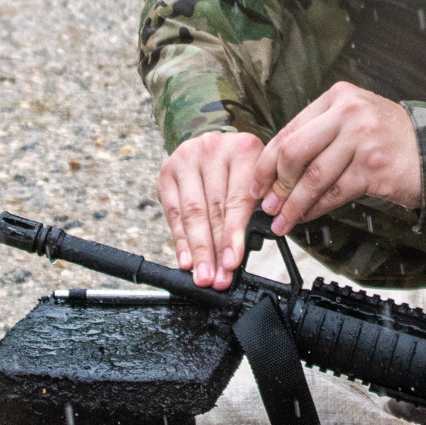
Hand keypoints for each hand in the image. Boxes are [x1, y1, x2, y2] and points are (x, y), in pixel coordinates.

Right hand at [156, 130, 265, 288]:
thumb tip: (243, 252)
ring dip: (197, 250)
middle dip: (215, 249)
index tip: (232, 263)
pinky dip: (180, 240)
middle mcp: (213, 149)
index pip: (237, 200)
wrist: (217, 146)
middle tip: (216, 277)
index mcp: (244, 149)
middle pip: (213, 209)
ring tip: (203, 275)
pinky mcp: (167, 170)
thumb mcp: (258, 181)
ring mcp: (187, 157)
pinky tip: (186, 260)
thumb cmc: (242, 170)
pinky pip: (173, 212)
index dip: (233, 235)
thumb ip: (256, 210)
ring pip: (191, 212)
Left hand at [258, 82, 420, 235]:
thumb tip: (278, 169)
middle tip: (266, 204)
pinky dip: (316, 208)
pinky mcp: (374, 166)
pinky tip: (307, 217)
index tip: (257, 182)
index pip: (290, 130)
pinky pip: (335, 192)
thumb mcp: (356, 120)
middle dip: (275, 183)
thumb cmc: (392, 139)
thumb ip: (321, 134)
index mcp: (339, 97)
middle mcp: (349, 112)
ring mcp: (363, 138)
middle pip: (295, 151)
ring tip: (282, 220)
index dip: (267, 161)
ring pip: (313, 176)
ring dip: (293, 203)